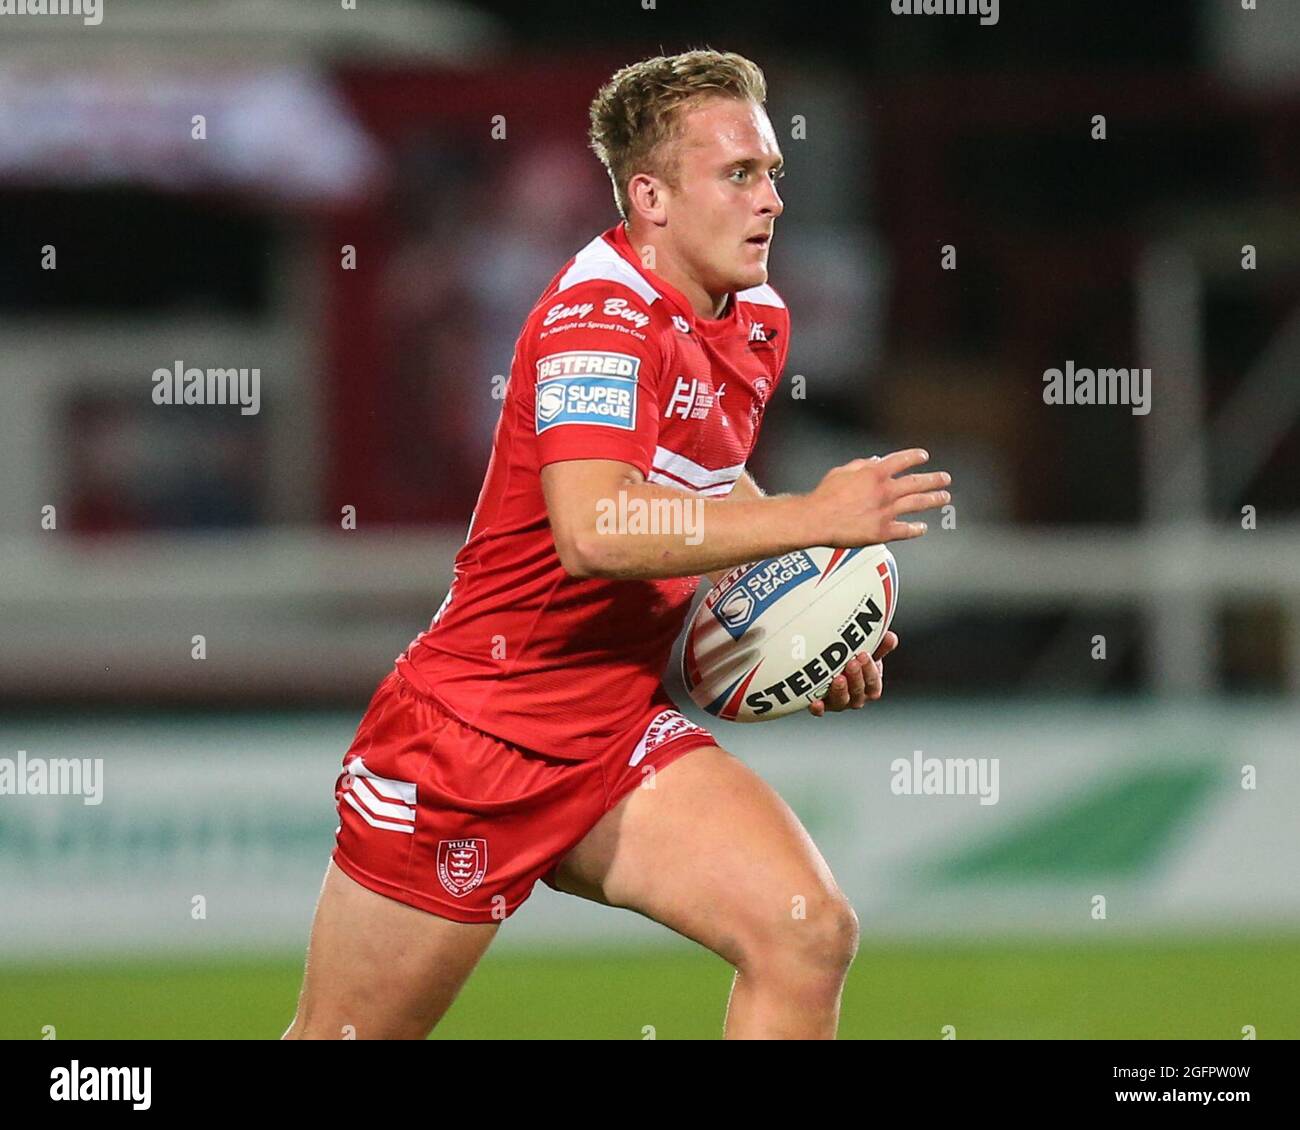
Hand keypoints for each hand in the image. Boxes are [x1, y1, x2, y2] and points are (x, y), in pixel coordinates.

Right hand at [807, 450, 950, 545]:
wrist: (817, 519)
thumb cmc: (825, 495)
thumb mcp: (842, 472)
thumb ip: (861, 465)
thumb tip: (876, 460)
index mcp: (874, 473)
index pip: (902, 460)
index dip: (915, 457)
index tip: (924, 456)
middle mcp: (885, 491)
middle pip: (916, 482)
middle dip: (933, 479)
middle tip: (945, 478)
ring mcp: (886, 512)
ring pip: (916, 504)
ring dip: (933, 499)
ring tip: (944, 497)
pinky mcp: (882, 531)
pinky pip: (905, 530)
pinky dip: (915, 529)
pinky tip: (922, 527)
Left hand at [808, 631, 898, 717]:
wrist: (828, 668)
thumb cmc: (854, 661)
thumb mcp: (868, 653)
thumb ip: (880, 646)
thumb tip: (890, 637)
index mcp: (869, 686)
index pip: (873, 682)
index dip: (870, 671)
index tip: (864, 655)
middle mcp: (856, 697)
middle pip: (858, 692)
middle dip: (856, 678)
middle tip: (852, 663)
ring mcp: (839, 702)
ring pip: (841, 701)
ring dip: (840, 691)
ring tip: (838, 678)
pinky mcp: (822, 706)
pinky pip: (820, 710)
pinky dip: (818, 708)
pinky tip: (816, 702)